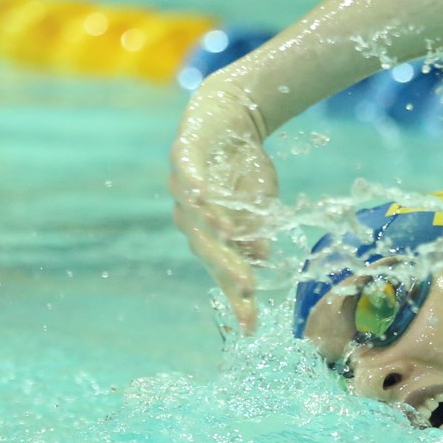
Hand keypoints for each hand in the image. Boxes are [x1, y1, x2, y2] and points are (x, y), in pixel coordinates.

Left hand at [170, 78, 280, 332]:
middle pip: (209, 250)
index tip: (251, 328)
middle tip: (247, 289)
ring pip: (196, 217)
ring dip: (212, 230)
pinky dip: (196, 189)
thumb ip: (255, 234)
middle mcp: (191, 218)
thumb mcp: (259, 204)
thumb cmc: (243, 165)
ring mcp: (184, 189)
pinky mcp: (183, 157)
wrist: (232, 114)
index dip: (237, 300)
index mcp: (210, 234)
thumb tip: (259, 262)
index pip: (224, 272)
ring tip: (230, 241)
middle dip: (229, 269)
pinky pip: (188, 177)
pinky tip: (205, 200)